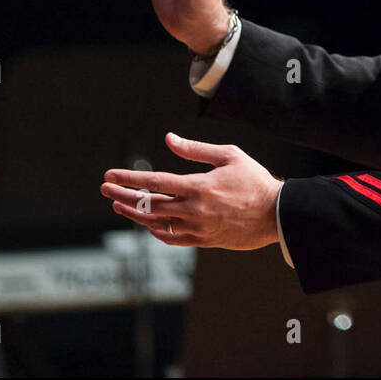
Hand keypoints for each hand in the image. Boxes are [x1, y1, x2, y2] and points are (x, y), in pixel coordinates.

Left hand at [100, 133, 282, 248]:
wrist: (275, 214)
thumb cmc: (255, 181)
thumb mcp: (229, 155)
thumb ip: (196, 149)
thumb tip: (169, 139)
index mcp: (198, 186)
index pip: (153, 183)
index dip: (128, 179)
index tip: (109, 176)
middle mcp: (193, 210)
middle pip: (148, 204)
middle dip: (122, 196)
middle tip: (105, 190)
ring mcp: (196, 228)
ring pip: (155, 223)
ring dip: (135, 214)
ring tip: (119, 206)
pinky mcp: (203, 240)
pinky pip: (171, 238)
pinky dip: (155, 230)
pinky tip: (148, 222)